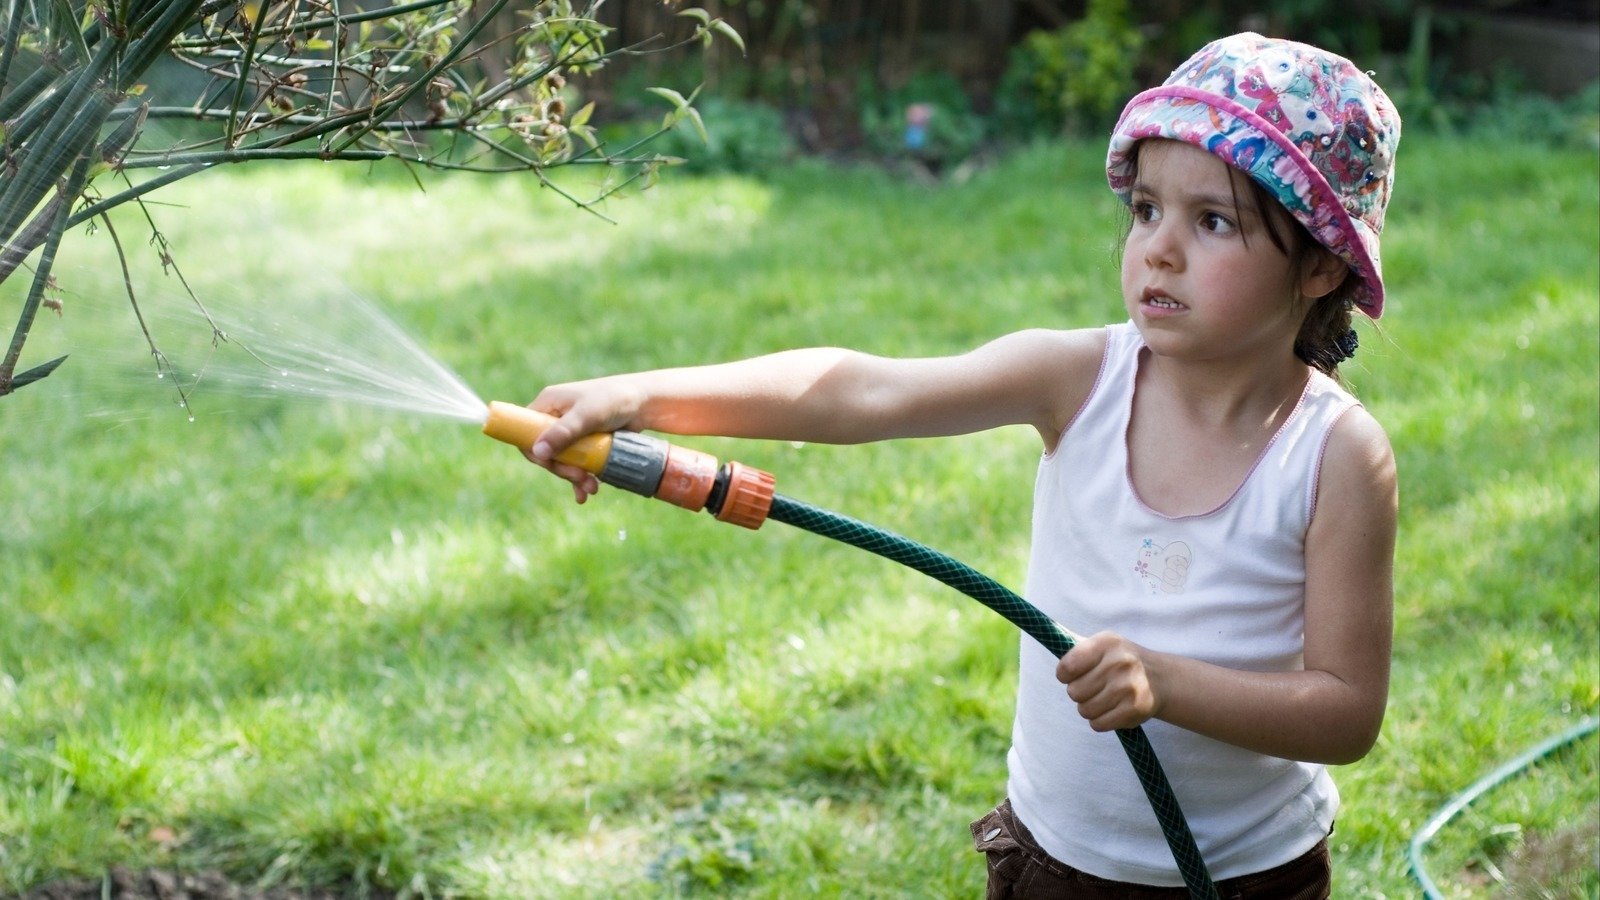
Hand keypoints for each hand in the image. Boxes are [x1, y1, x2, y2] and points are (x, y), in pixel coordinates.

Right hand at [521, 376, 646, 503]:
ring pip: (562, 462)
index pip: (526, 432)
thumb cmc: (614, 400)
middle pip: (546, 452)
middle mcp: (555, 418)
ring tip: (592, 487)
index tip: (550, 465)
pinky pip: (576, 464)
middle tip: (580, 477)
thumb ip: (563, 433)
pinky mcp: (585, 444)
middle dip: (562, 469)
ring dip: (574, 477)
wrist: (645, 404)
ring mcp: (570, 432)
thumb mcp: (587, 416)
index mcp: (548, 404)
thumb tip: (538, 452)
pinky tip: (588, 491)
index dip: (534, 452)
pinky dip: (581, 478)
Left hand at [1056, 631, 1161, 731]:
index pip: (1067, 667)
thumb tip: (1049, 636)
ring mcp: (1128, 687)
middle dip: (1078, 692)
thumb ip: (1075, 647)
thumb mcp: (1101, 645)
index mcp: (1107, 643)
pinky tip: (1111, 709)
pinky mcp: (1134, 709)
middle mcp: (1119, 663)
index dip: (1064, 675)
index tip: (1071, 675)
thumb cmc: (1119, 661)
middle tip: (1093, 687)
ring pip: (1084, 710)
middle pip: (1074, 692)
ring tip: (1102, 698)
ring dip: (1088, 708)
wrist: (1160, 679)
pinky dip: (1100, 721)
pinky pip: (1098, 724)